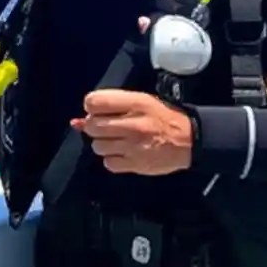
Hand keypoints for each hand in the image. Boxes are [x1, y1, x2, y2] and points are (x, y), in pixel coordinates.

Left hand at [71, 89, 193, 175]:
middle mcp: (134, 124)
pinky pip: (108, 163)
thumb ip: (109, 107)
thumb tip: (76, 121)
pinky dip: (112, 159)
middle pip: (92, 126)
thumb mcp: (139, 102)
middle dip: (94, 127)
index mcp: (136, 102)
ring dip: (102, 144)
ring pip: (97, 146)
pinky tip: (123, 153)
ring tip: (117, 140)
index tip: (98, 111)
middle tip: (107, 127)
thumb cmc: (162, 118)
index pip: (95, 101)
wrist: (190, 140)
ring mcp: (134, 146)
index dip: (91, 107)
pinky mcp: (136, 164)